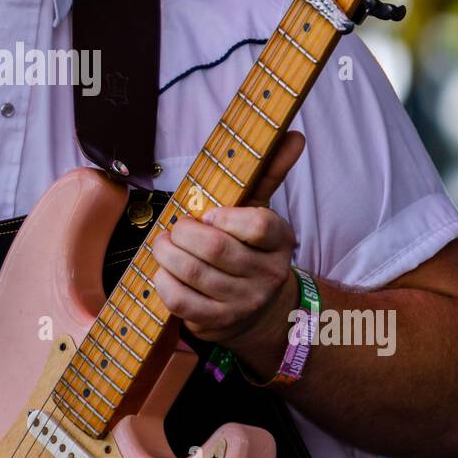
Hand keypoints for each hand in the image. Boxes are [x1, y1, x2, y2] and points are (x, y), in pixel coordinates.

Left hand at [152, 131, 305, 356]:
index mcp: (280, 242)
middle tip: (174, 226)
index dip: (225, 217)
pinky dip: (164, 281)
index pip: (258, 226)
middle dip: (184, 232)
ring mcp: (243, 302)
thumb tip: (293, 135)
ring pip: (194, 273)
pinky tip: (164, 271)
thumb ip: (271, 171)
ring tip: (164, 244)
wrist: (259, 309)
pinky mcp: (218, 323)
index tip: (209, 214)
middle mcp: (267, 275)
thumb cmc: (250, 248)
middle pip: (216, 249)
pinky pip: (180, 300)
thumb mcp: (260, 210)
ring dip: (167, 253)